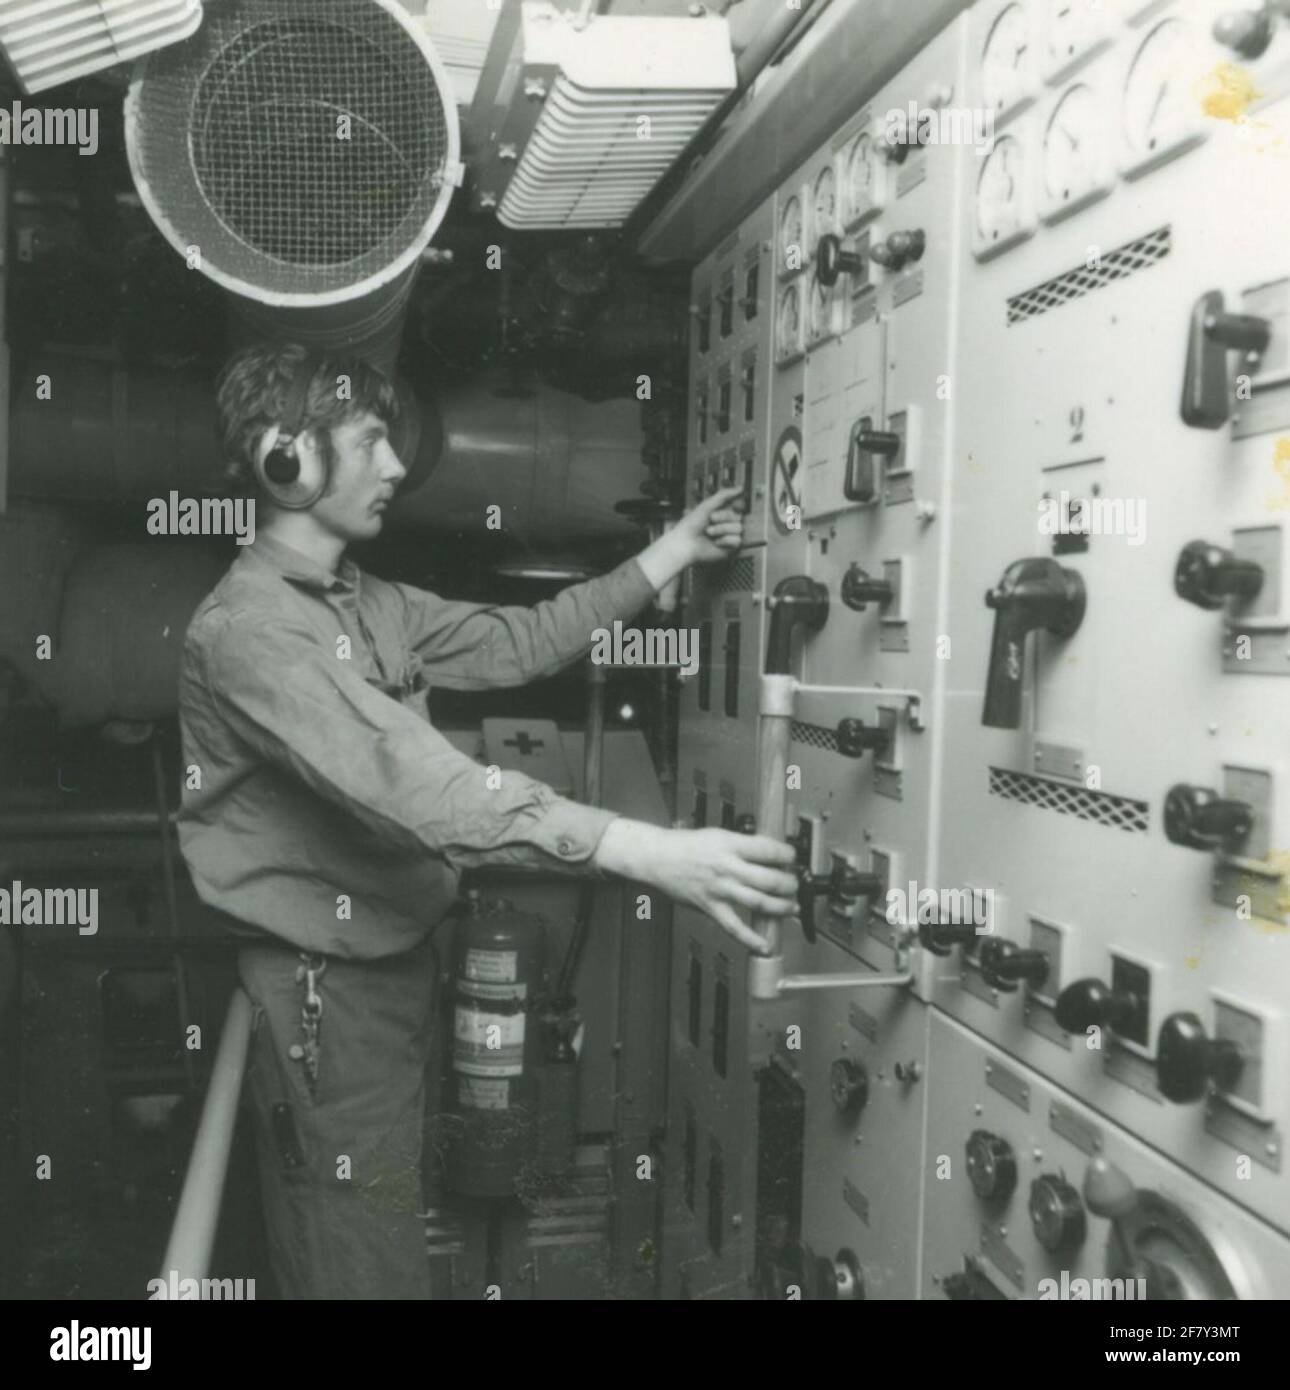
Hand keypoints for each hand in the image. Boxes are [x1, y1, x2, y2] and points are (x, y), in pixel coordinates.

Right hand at [592, 819, 796, 951]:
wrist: (658, 858)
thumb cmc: (687, 846)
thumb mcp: (720, 835)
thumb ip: (744, 846)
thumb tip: (769, 855)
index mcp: (730, 845)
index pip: (768, 850)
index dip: (787, 855)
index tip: (793, 858)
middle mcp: (726, 867)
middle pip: (768, 879)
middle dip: (789, 884)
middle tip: (795, 885)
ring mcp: (719, 889)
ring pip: (758, 902)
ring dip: (780, 907)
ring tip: (792, 908)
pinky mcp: (710, 907)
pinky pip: (733, 927)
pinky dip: (750, 939)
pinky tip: (764, 945)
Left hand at [672, 485, 746, 566]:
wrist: (686, 543)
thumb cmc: (692, 524)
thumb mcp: (708, 504)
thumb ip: (725, 495)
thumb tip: (740, 487)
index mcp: (722, 512)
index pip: (738, 506)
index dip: (734, 506)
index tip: (729, 507)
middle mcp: (726, 523)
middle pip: (739, 516)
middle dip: (723, 517)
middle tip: (711, 520)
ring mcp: (729, 536)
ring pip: (738, 528)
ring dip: (722, 529)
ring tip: (709, 532)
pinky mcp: (730, 548)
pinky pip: (737, 540)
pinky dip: (725, 540)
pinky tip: (716, 542)